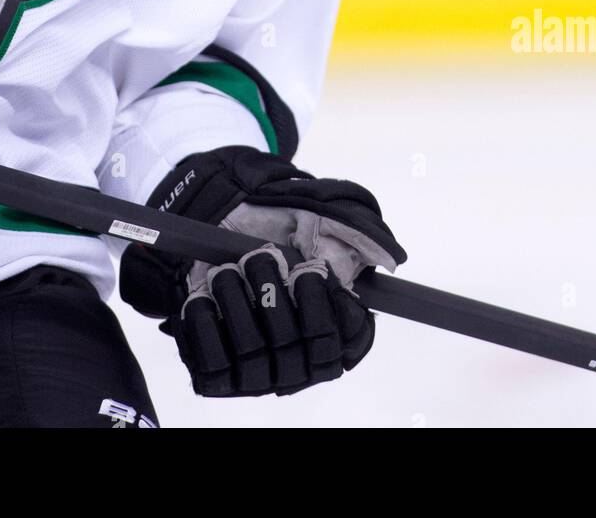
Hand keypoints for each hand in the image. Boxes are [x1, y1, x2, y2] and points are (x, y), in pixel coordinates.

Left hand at [120, 145, 405, 396]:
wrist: (215, 229)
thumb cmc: (272, 228)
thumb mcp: (317, 219)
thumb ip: (357, 235)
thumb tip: (391, 256)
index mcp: (333, 333)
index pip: (344, 338)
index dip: (322, 303)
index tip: (305, 269)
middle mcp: (300, 362)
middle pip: (296, 342)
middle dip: (274, 291)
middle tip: (260, 257)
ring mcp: (259, 374)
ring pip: (253, 351)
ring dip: (237, 298)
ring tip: (227, 270)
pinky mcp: (219, 376)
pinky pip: (213, 362)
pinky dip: (205, 321)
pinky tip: (204, 294)